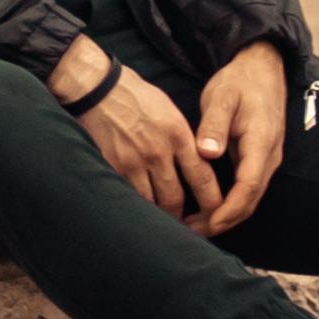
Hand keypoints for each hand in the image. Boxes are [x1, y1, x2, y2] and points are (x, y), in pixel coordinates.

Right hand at [78, 64, 224, 228]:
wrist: (101, 90)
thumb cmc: (139, 99)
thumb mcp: (171, 113)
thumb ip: (185, 141)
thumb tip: (199, 166)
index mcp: (178, 135)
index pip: (202, 177)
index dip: (212, 202)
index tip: (217, 215)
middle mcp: (158, 151)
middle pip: (175, 199)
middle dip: (184, 219)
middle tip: (188, 228)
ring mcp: (134, 161)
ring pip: (151, 203)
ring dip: (158, 217)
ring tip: (163, 226)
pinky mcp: (112, 166)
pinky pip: (128, 196)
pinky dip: (136, 206)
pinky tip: (140, 213)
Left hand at [197, 42, 290, 233]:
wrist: (262, 68)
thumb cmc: (240, 81)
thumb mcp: (223, 97)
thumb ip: (214, 125)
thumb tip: (207, 153)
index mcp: (261, 142)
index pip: (249, 187)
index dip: (229, 210)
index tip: (208, 225)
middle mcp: (269, 155)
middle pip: (251, 200)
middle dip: (224, 221)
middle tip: (192, 232)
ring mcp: (267, 158)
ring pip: (250, 198)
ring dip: (226, 215)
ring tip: (195, 225)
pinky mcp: (260, 159)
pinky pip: (248, 189)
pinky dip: (230, 203)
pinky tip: (208, 207)